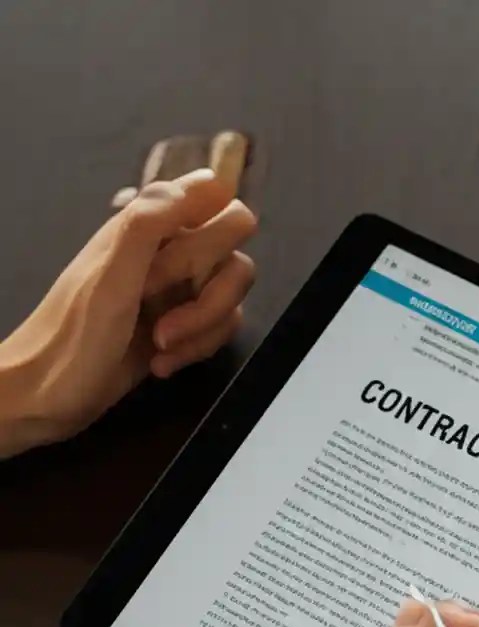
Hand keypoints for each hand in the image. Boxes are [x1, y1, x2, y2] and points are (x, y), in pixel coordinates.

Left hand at [0, 168, 255, 456]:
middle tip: (165, 310)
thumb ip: (147, 226)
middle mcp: (170, 250)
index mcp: (148, 226)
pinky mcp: (187, 324)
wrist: (47, 398)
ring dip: (204, 327)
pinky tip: (163, 361)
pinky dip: (198, 348)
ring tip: (162, 345)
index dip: (217, 222)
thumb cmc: (72, 338)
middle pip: (237, 252)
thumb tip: (205, 182)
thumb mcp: (108, 280)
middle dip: (213, 292)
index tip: (193, 259)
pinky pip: (223, 327)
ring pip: (233, 295)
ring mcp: (180, 289)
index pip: (213, 192)